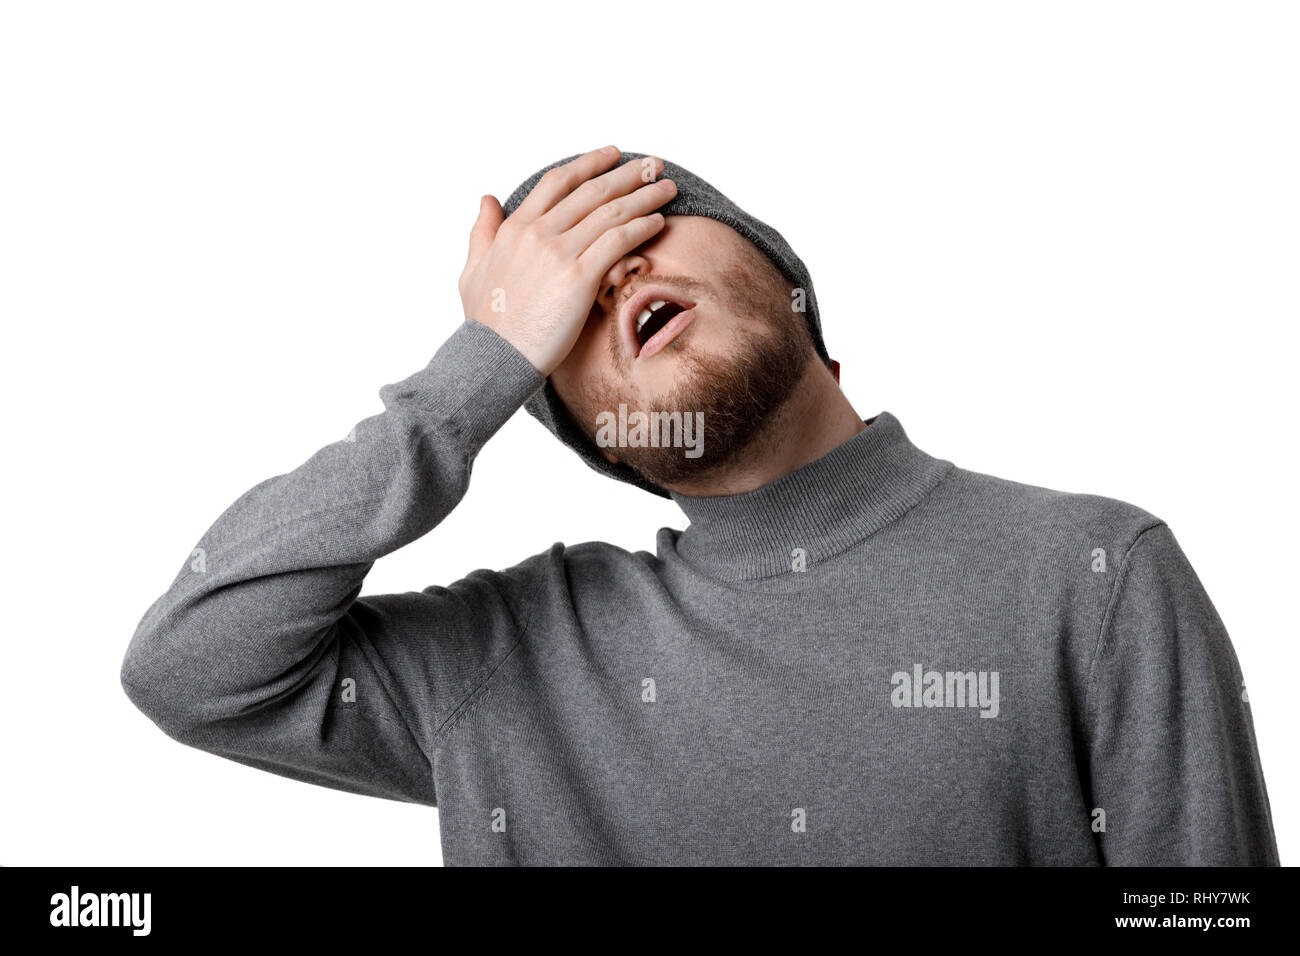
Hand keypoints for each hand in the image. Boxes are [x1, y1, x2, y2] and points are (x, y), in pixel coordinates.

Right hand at [459, 146, 675, 375]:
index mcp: (515, 228)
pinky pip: (618, 242)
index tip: (613, 154)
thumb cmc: (486, 323)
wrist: (494, 358)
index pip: (559, 181)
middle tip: (653, 165)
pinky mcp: (579, 279)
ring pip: (610, 212)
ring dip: (644, 196)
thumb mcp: (472, 269)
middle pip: (592, 191)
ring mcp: (559, 254)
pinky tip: (658, 221)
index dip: (589, 164)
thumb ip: (482, 231)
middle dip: (628, 174)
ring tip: (667, 188)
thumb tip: (487, 198)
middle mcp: (539, 233)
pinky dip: (642, 227)